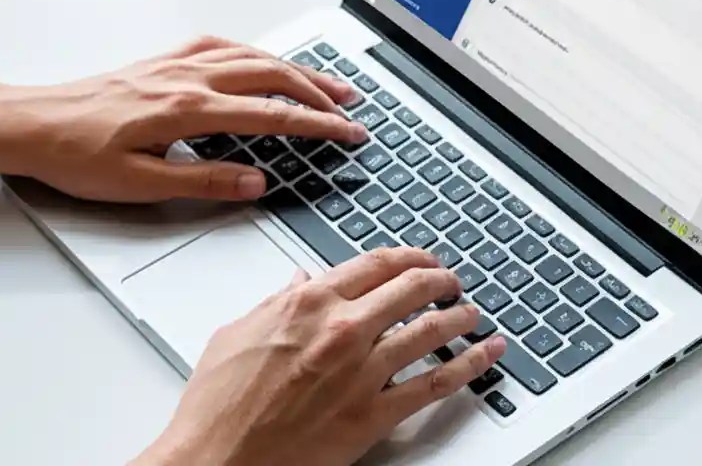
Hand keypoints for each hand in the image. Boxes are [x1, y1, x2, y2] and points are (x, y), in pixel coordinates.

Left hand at [14, 36, 367, 202]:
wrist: (28, 123)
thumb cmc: (74, 156)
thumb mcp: (140, 185)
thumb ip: (204, 182)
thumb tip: (255, 183)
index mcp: (187, 110)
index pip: (270, 116)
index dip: (316, 125)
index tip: (348, 132)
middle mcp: (187, 78)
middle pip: (271, 74)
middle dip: (318, 90)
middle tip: (350, 106)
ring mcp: (175, 64)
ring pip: (251, 55)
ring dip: (294, 67)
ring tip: (324, 82)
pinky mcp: (161, 62)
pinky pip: (220, 45)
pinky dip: (253, 51)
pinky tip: (261, 58)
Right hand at [133, 248, 506, 465]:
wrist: (214, 461)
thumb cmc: (217, 406)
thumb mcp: (236, 333)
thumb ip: (276, 302)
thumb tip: (299, 281)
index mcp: (309, 303)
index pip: (375, 264)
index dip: (408, 256)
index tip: (420, 259)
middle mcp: (342, 330)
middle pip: (411, 288)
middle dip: (439, 279)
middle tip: (450, 281)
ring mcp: (363, 372)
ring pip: (431, 330)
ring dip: (460, 316)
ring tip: (472, 312)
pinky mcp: (372, 415)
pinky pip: (435, 384)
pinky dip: (470, 365)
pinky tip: (487, 354)